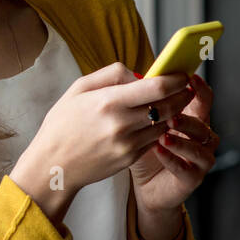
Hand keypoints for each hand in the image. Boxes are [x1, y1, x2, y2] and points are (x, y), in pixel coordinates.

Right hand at [11, 63, 193, 221]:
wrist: (52, 165)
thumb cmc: (62, 124)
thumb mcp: (78, 89)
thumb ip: (111, 75)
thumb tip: (140, 74)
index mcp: (108, 101)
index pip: (157, 87)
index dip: (176, 79)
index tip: (181, 75)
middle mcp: (121, 124)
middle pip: (168, 106)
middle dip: (183, 95)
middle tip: (186, 88)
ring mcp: (128, 144)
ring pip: (165, 124)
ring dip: (174, 113)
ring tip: (173, 103)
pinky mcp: (130, 159)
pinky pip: (154, 140)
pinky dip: (159, 129)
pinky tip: (155, 122)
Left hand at [129, 72, 218, 212]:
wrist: (144, 184)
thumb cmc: (143, 148)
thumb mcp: (143, 123)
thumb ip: (146, 103)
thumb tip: (138, 78)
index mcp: (192, 118)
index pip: (202, 100)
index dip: (199, 89)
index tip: (189, 79)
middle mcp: (201, 137)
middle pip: (202, 122)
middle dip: (187, 116)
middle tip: (171, 113)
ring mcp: (200, 158)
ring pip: (200, 145)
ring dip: (182, 139)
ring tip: (163, 135)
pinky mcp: (193, 178)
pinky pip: (187, 168)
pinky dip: (173, 159)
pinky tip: (159, 151)